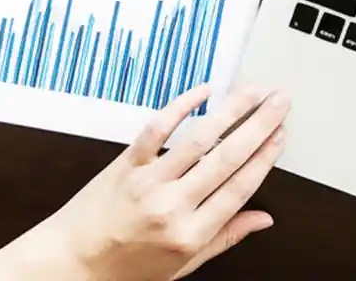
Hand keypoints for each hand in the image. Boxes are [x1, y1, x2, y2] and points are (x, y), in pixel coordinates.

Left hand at [0, 84, 288, 280]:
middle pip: (227, 157)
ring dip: (230, 110)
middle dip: (259, 125)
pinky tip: (202, 91)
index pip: (240, 187)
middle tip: (280, 102)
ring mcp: (148, 182)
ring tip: (251, 91)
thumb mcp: (183, 265)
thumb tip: (263, 219)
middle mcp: (172, 206)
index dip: (265, 157)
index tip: (282, 135)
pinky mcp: (126, 164)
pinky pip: (157, 128)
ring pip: (198, 138)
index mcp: (191, 233)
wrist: (73, 262)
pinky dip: (181, 106)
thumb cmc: (126, 267)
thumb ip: (226, 237)